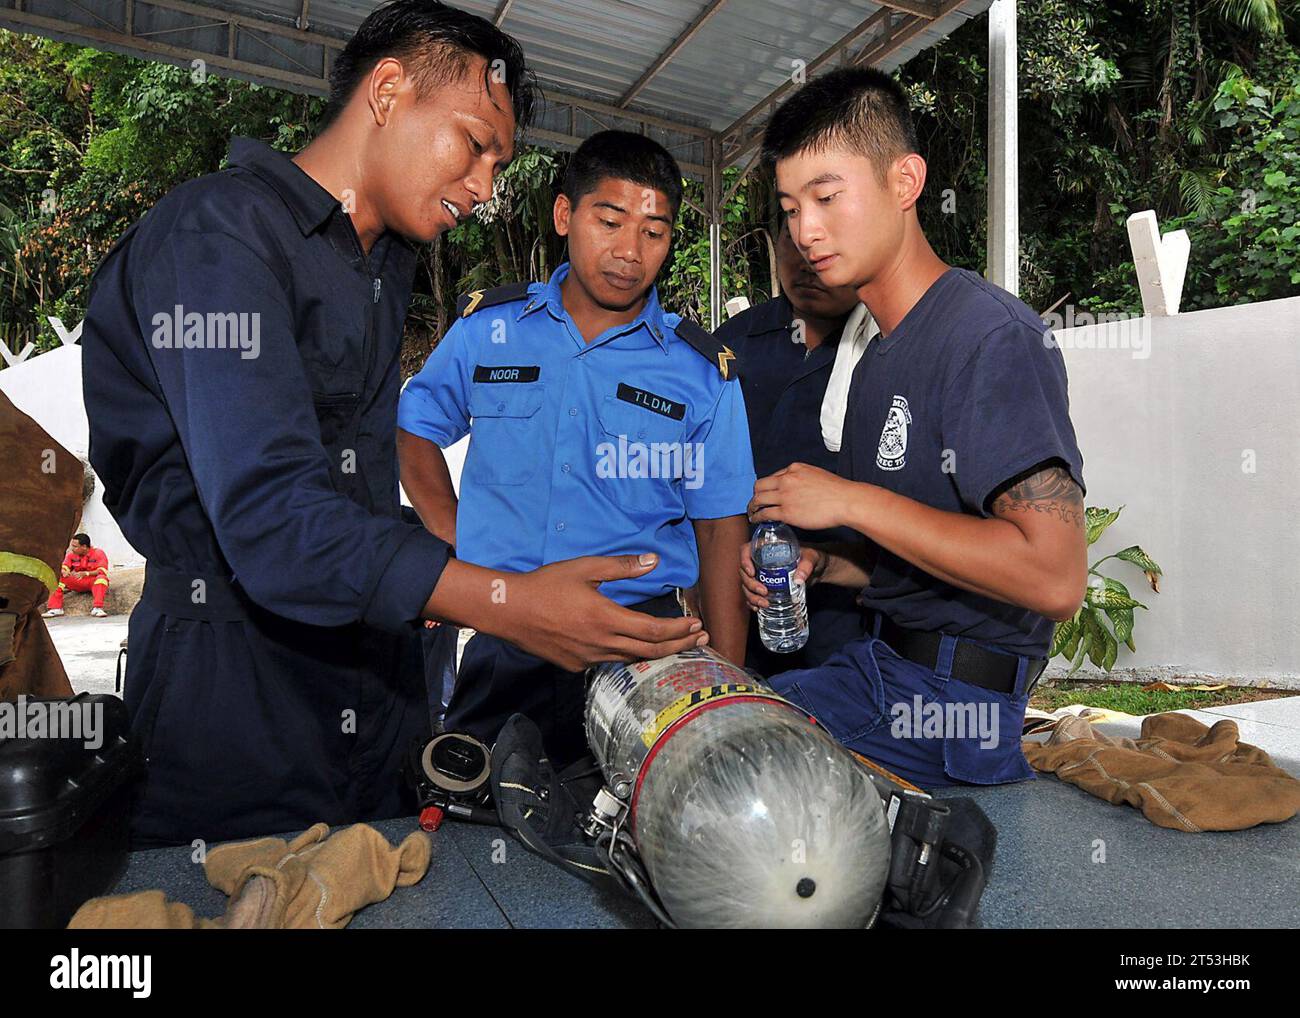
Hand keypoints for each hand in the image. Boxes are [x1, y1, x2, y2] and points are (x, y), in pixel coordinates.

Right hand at [502, 554, 708, 671]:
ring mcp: (588, 659)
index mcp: (606, 619)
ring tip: (676, 644)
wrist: (509, 610)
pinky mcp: (576, 666)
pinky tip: (634, 646)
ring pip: (631, 659)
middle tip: (701, 640)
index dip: (679, 630)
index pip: (654, 631)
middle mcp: (601, 644)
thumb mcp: (585, 568)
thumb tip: (654, 560)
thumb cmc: (546, 585)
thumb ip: (622, 566)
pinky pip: (609, 661)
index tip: (697, 625)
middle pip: (650, 651)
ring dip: (657, 652)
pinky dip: (628, 655)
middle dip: (680, 646)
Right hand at [740, 543, 824, 610]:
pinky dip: (752, 602)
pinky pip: (752, 594)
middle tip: (763, 592)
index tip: (752, 573)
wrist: (819, 569)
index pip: (747, 550)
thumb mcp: (811, 557)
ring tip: (763, 604)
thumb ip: (806, 566)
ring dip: (751, 596)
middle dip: (750, 584)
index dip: (744, 560)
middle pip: (744, 571)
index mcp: (768, 547)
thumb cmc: (814, 557)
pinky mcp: (766, 586)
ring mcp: (762, 574)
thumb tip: (797, 580)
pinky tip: (757, 608)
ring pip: (747, 585)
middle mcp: (761, 560)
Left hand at [748, 462, 857, 531]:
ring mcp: (785, 496)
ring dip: (753, 507)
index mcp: (794, 469)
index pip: (773, 477)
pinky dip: (758, 517)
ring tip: (752, 513)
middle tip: (755, 503)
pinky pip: (765, 514)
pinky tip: (757, 520)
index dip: (768, 487)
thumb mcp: (816, 474)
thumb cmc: (837, 491)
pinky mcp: (787, 512)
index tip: (767, 494)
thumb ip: (802, 479)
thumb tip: (796, 488)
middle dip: (755, 495)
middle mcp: (786, 480)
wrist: (846, 501)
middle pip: (760, 486)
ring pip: (758, 500)